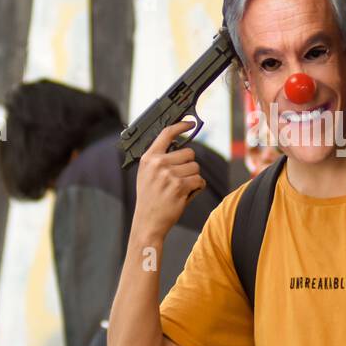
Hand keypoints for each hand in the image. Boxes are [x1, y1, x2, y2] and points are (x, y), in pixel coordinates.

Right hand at [134, 121, 205, 237]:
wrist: (148, 221)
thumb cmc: (150, 198)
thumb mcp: (147, 174)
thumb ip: (159, 159)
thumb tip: (180, 145)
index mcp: (149, 158)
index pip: (167, 134)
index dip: (181, 126)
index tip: (191, 123)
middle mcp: (158, 164)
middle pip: (189, 153)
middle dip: (189, 165)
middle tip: (178, 179)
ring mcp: (169, 174)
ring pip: (195, 168)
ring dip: (193, 178)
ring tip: (180, 188)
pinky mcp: (180, 186)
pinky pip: (199, 180)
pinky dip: (197, 188)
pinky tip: (186, 194)